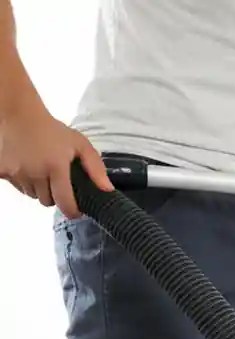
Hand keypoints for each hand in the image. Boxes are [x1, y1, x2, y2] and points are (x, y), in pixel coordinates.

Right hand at [0, 99, 112, 218]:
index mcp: (56, 167)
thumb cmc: (53, 130)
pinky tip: (26, 168)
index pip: (64, 202)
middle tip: (57, 181)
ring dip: (39, 189)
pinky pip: (16, 187)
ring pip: (31, 195)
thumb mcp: (80, 144)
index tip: (77, 212)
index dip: (72, 211)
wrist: (20, 115)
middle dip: (55, 196)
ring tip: (42, 171)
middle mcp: (35, 173)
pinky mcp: (2, 170)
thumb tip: (107, 190)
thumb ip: (95, 168)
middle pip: (47, 201)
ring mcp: (17, 173)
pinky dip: (22, 182)